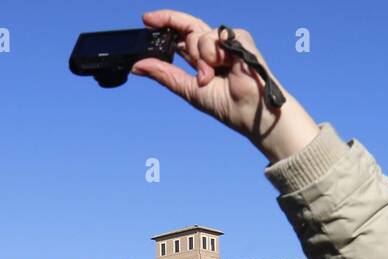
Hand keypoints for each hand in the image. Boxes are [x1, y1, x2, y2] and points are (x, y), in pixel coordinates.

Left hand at [133, 9, 319, 162]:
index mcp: (200, 56)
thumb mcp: (187, 88)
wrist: (249, 111)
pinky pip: (216, 36)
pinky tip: (229, 66)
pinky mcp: (239, 37)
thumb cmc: (225, 104)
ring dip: (204, 60)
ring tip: (217, 76)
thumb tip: (138, 66)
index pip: (179, 32)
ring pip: (199, 36)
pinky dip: (217, 54)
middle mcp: (212, 46)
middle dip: (190, 53)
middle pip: (187, 29)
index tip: (146, 19)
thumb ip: (164, 74)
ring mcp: (226, 40)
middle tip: (203, 76)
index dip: (164, 22)